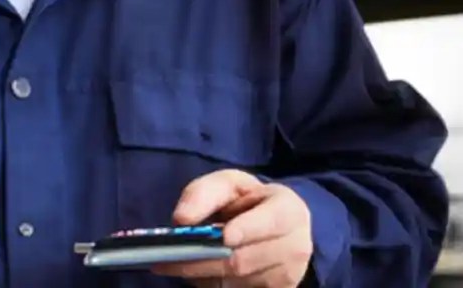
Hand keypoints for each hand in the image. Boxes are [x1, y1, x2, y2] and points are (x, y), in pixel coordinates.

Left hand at [153, 169, 311, 286]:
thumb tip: (182, 219)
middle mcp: (296, 246)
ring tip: (171, 264)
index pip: (273, 221)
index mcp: (289, 210)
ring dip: (202, 275)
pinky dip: (211, 284)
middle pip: (245, 260)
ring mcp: (288, 275)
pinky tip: (193, 274)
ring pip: (238, 282)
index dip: (249, 229)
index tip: (224, 236)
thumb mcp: (226, 184)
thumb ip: (203, 194)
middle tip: (166, 258)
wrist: (273, 226)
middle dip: (203, 260)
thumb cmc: (246, 201)